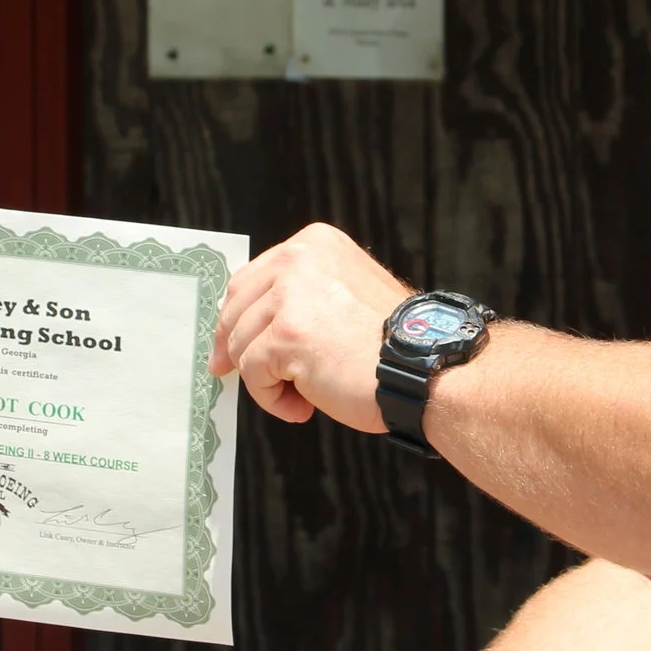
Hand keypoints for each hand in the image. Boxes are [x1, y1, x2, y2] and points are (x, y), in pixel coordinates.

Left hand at [212, 225, 410, 432]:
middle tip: (241, 376)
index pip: (250, 279)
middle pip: (236, 310)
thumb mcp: (344, 293)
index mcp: (313, 243)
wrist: (423, 369)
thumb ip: (301, 296)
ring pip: (241, 345)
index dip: (237, 317)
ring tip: (303, 395)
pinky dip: (273, 399)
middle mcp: (298, 259)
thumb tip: (248, 327)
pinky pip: (253, 374)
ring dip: (267, 380)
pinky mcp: (285, 336)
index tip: (228, 345)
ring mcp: (290, 296)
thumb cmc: (391, 343)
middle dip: (236, 349)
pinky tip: (303, 407)